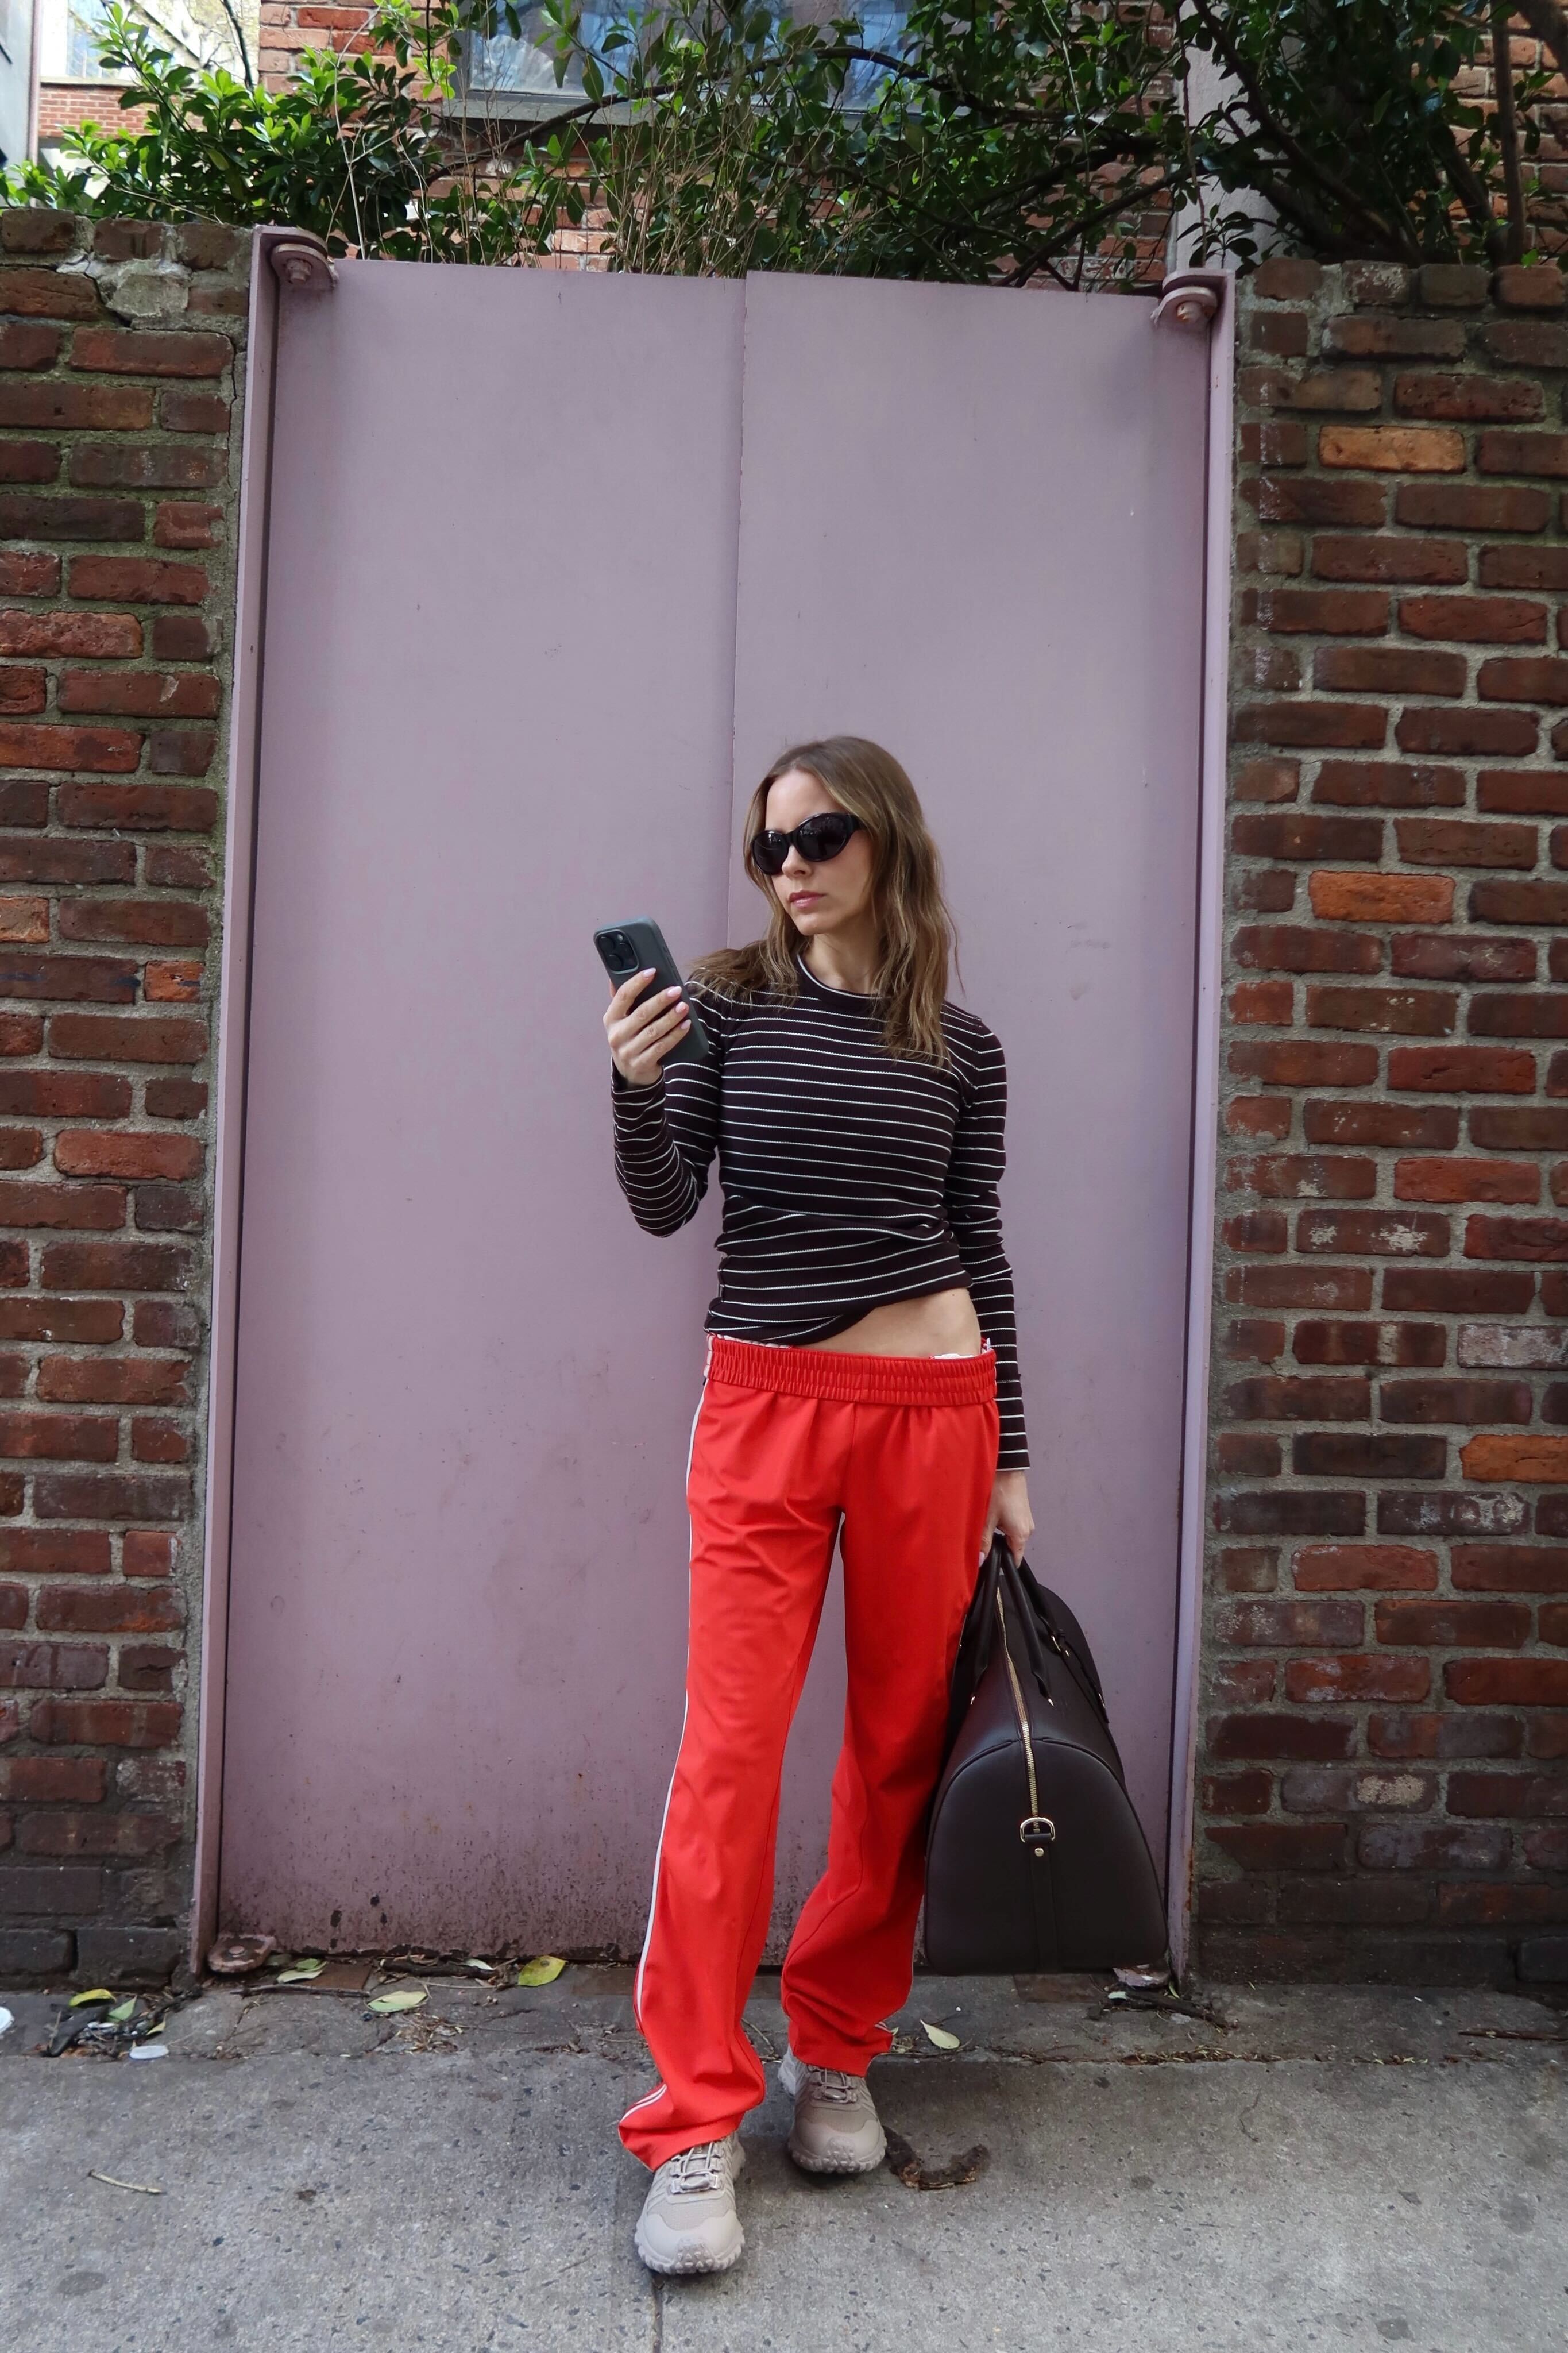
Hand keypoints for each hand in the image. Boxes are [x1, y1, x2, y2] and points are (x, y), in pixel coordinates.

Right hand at [604, 968, 690, 1086]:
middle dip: (660, 1000)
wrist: (630, 1072)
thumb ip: (623, 999)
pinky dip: (675, 1035)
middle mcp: (617, 1035)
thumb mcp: (621, 1020)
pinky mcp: (641, 1063)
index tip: (653, 971)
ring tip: (684, 1006)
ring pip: (654, 1031)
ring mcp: (628, 1051)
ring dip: (671, 1018)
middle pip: (641, 1014)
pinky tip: (686, 1025)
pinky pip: (662, 1047)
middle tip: (676, 990)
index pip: (623, 996)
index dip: (637, 982)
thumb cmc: (629, 1037)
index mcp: (611, 1018)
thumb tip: (622, 970)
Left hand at [987, 1469, 1033, 1564]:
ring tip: (985, 1525)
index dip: (1001, 1562)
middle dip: (997, 1547)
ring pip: (1011, 1536)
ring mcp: (1026, 1520)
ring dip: (999, 1534)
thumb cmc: (999, 1490)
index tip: (989, 1562)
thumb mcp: (987, 1519)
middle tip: (981, 1540)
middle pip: (1011, 1547)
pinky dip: (1002, 1524)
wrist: (1007, 1467)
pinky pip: (1013, 1525)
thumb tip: (980, 1560)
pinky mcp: (1022, 1512)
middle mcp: (1027, 1529)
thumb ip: (984, 1542)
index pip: (1014, 1559)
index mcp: (1021, 1535)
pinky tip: (992, 1516)